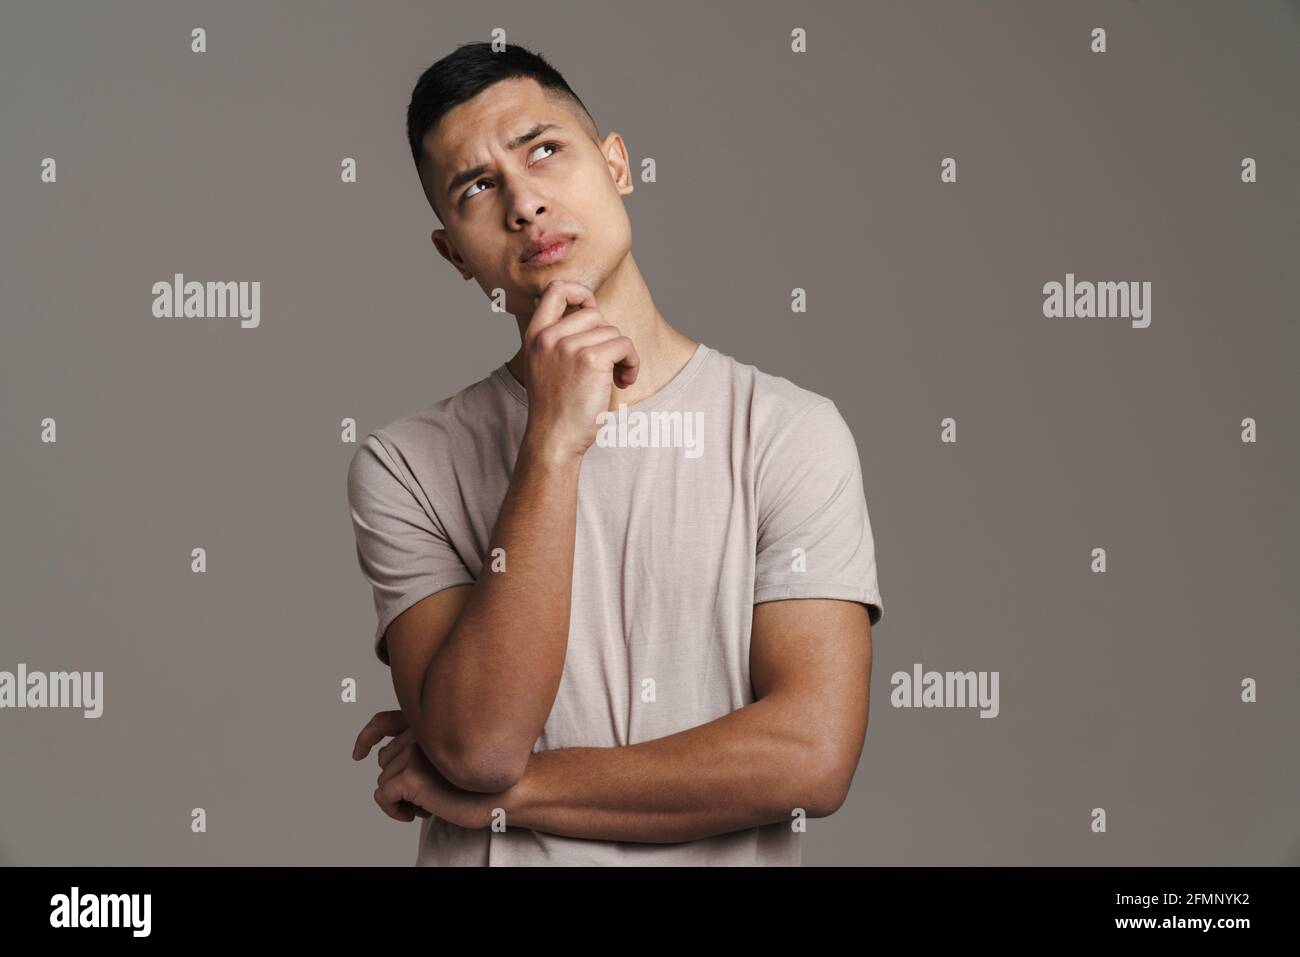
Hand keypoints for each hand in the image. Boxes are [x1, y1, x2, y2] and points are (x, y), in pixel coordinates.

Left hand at [353, 709, 506, 829]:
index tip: (359, 753)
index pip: (383, 722)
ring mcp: (416, 752)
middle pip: (384, 760)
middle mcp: (420, 732)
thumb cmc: (483, 779)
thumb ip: (423, 751)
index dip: (367, 737)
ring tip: (428, 805)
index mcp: (428, 723)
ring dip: (400, 799)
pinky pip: (383, 796)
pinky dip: (392, 810)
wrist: (508, 791)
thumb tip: (387, 759)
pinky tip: (412, 815)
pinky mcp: (412, 776)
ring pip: (383, 781)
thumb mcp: (450, 758)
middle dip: (399, 781)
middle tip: (425, 796)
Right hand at [520, 279, 639, 462]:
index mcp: (535, 336)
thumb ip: (560, 338)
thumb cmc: (557, 408)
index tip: (592, 311)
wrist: (554, 439)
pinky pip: (624, 346)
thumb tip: (593, 310)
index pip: (555, 289)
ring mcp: (568, 346)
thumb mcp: (545, 365)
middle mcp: (548, 337)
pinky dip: (632, 363)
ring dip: (622, 355)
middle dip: (607, 337)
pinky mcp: (590, 359)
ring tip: (615, 377)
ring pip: (612, 332)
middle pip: (594, 314)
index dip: (580, 292)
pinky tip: (624, 381)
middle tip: (608, 363)